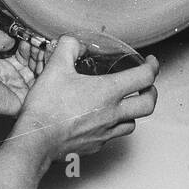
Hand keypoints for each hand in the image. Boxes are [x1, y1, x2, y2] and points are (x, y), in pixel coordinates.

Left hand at [0, 25, 46, 116]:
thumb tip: (14, 39)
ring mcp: (16, 90)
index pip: (24, 57)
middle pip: (34, 67)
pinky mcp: (21, 101)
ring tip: (45, 50)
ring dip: (45, 63)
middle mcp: (9, 79)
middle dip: (41, 53)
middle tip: (43, 44)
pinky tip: (45, 62)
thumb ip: (1, 34)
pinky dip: (47, 76)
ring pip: (40, 78)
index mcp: (0, 66)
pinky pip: (40, 91)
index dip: (31, 46)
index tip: (35, 38)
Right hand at [13, 36, 158, 166]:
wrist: (36, 140)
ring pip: (133, 123)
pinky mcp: (96, 145)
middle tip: (146, 85)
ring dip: (133, 112)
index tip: (150, 62)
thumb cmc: (46, 107)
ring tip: (123, 104)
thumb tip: (75, 42)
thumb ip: (68, 47)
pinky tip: (100, 121)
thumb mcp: (54, 67)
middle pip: (149, 104)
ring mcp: (106, 132)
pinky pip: (112, 136)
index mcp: (108, 91)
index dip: (152, 66)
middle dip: (152, 92)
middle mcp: (113, 113)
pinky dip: (113, 127)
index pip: (145, 77)